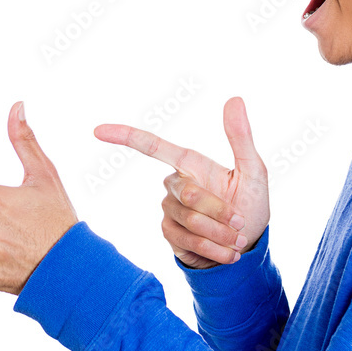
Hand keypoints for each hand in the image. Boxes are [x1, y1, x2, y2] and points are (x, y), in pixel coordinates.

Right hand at [94, 96, 269, 268]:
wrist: (246, 244)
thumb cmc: (251, 204)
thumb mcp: (253, 170)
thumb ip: (241, 137)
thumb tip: (235, 98)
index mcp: (190, 164)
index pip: (152, 147)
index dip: (125, 137)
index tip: (97, 131)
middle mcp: (175, 185)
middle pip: (189, 196)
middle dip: (219, 212)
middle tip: (239, 222)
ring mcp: (170, 211)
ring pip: (190, 221)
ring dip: (219, 234)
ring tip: (236, 239)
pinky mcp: (170, 234)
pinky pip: (187, 241)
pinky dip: (213, 249)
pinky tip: (227, 252)